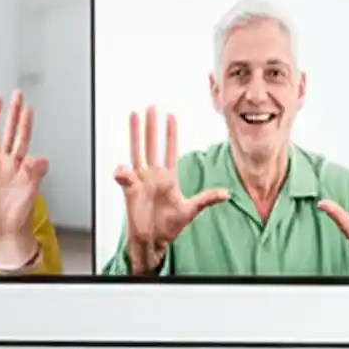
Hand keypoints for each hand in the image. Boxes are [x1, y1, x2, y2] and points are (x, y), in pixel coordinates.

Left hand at [0, 91, 46, 266]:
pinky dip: (37, 162)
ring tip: (29, 110)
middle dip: (13, 112)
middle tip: (17, 95)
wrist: (2, 229)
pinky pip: (36, 167)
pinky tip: (35, 161)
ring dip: (26, 125)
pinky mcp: (30, 180)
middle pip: (10, 131)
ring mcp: (18, 169)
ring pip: (23, 141)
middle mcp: (4, 160)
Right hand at [115, 107, 229, 273]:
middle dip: (151, 126)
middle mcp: (153, 175)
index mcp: (168, 177)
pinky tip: (122, 170)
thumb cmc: (169, 226)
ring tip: (133, 117)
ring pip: (137, 151)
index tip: (171, 116)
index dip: (170, 134)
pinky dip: (122, 171)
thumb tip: (226, 194)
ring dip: (135, 134)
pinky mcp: (129, 189)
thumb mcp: (190, 211)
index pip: (169, 150)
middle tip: (150, 108)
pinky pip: (123, 175)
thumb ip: (206, 200)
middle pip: (151, 144)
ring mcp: (140, 180)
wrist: (152, 240)